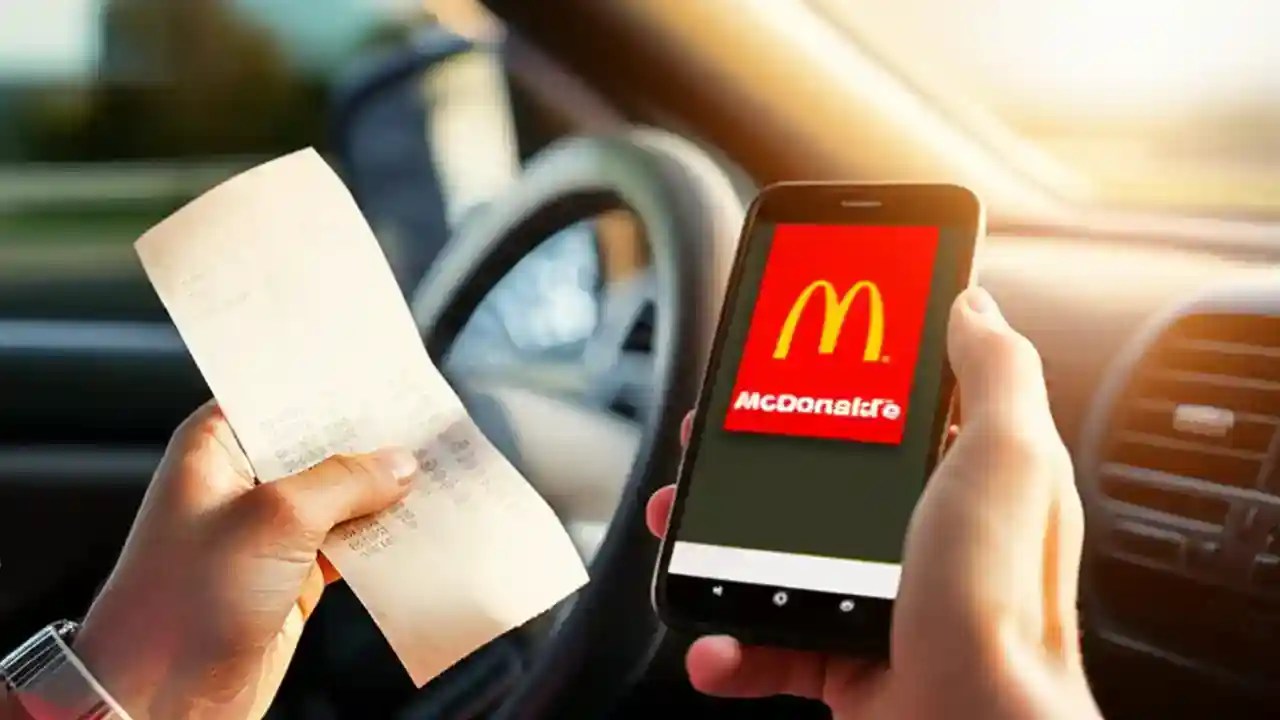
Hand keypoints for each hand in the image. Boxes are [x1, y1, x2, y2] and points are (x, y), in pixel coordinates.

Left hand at [75, 403, 417, 718]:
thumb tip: (397, 464)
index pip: (285, 396)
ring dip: (383, 495)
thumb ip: (344, 481)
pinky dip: (381, 541)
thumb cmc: (183, 602)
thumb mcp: (277, 518)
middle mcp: (243, 482)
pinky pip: (349, 546)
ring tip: (438, 477)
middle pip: (322, 446)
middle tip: (428, 430)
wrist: (163, 698)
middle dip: (373, 443)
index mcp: (218, 446)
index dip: (337, 388)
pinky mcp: (292, 576)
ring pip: (341, 498)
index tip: (390, 381)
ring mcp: (269, 532)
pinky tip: (417, 531)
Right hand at [647, 287, 1100, 718]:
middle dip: (749, 461)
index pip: (895, 410)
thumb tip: (972, 304)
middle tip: (704, 443)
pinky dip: (731, 647)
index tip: (780, 358)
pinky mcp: (848, 663)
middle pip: (821, 480)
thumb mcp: (1009, 457)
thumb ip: (998, 371)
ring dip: (716, 541)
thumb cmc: (1000, 601)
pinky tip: (715, 643)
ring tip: (679, 529)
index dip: (836, 378)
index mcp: (967, 481)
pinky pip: (771, 647)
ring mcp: (883, 602)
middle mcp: (927, 540)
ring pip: (780, 555)